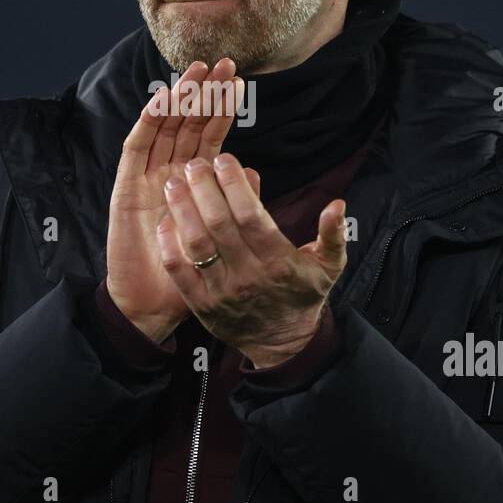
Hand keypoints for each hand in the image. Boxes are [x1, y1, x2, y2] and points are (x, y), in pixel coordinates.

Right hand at [105, 60, 256, 342]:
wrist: (153, 304)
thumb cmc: (192, 272)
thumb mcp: (224, 235)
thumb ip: (237, 203)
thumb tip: (251, 168)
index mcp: (194, 181)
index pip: (209, 135)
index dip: (223, 108)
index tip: (239, 82)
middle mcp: (170, 172)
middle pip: (187, 123)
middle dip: (204, 92)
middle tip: (222, 64)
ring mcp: (147, 176)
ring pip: (163, 128)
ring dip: (179, 98)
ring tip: (196, 73)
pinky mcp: (126, 186)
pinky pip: (137, 147)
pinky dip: (149, 122)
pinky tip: (164, 101)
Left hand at [154, 152, 349, 367]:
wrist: (282, 344)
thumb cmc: (303, 296)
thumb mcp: (329, 266)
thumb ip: (334, 234)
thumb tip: (337, 204)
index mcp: (278, 261)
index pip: (251, 215)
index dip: (234, 184)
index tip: (223, 159)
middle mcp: (248, 275)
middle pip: (220, 224)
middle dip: (203, 189)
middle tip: (194, 164)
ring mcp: (222, 292)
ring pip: (197, 244)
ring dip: (182, 210)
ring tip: (173, 183)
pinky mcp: (201, 305)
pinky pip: (180, 271)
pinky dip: (169, 245)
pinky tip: (165, 221)